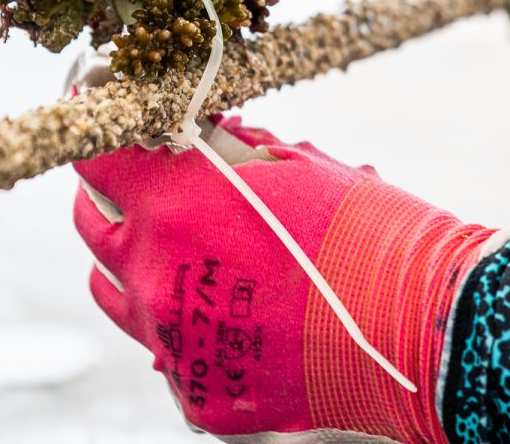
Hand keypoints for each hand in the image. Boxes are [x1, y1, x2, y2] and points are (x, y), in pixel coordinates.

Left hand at [73, 117, 496, 442]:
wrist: (417, 330)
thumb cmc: (363, 232)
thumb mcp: (291, 163)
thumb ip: (225, 150)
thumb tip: (196, 127)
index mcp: (172, 205)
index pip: (98, 158)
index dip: (99, 133)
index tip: (101, 116)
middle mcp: (154, 275)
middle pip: (92, 224)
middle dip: (108, 194)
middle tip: (137, 181)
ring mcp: (172, 342)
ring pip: (114, 292)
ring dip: (132, 261)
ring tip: (172, 246)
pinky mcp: (198, 394)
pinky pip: (167, 352)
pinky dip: (185, 326)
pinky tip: (223, 307)